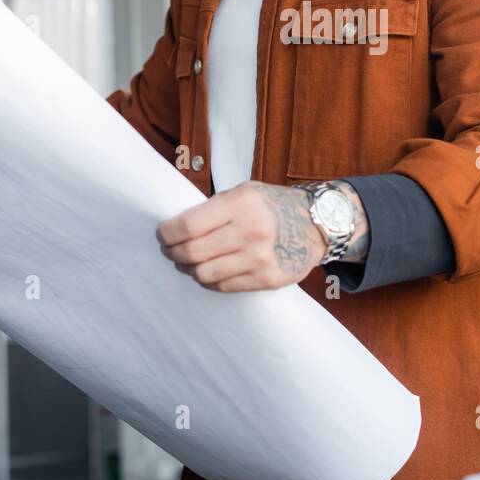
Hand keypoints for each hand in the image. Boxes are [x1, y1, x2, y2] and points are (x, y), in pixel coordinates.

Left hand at [156, 180, 328, 292]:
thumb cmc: (274, 205)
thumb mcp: (245, 192)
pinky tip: (209, 271)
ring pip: (204, 274)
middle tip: (170, 251)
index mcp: (241, 204)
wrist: (316, 225)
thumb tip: (177, 228)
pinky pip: (224, 287)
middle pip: (192, 253)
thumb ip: (215, 208)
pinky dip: (210, 281)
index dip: (167, 234)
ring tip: (189, 263)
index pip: (188, 226)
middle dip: (173, 254)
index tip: (163, 235)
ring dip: (189, 270)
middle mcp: (250, 232)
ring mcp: (259, 259)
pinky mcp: (266, 280)